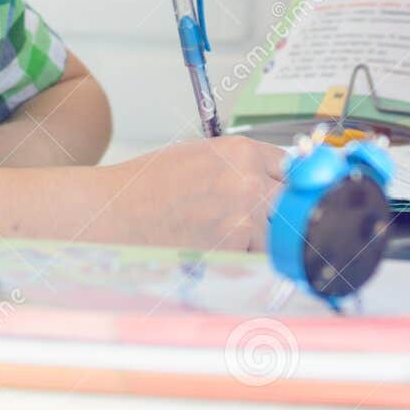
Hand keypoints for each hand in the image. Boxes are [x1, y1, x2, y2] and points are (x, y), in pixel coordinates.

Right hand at [102, 136, 285, 251]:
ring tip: (220, 235)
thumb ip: (240, 166)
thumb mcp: (200, 157)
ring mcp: (244, 216)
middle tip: (256, 221)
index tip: (285, 193)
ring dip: (259, 239)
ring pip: (276, 234)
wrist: (117, 213)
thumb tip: (270, 179)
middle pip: (292, 202)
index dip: (286, 183)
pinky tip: (209, 247)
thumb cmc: (149, 185)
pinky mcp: (234, 249)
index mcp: (241, 151)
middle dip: (279, 214)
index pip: (290, 167)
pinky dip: (239, 258)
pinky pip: (253, 256)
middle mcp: (249, 180)